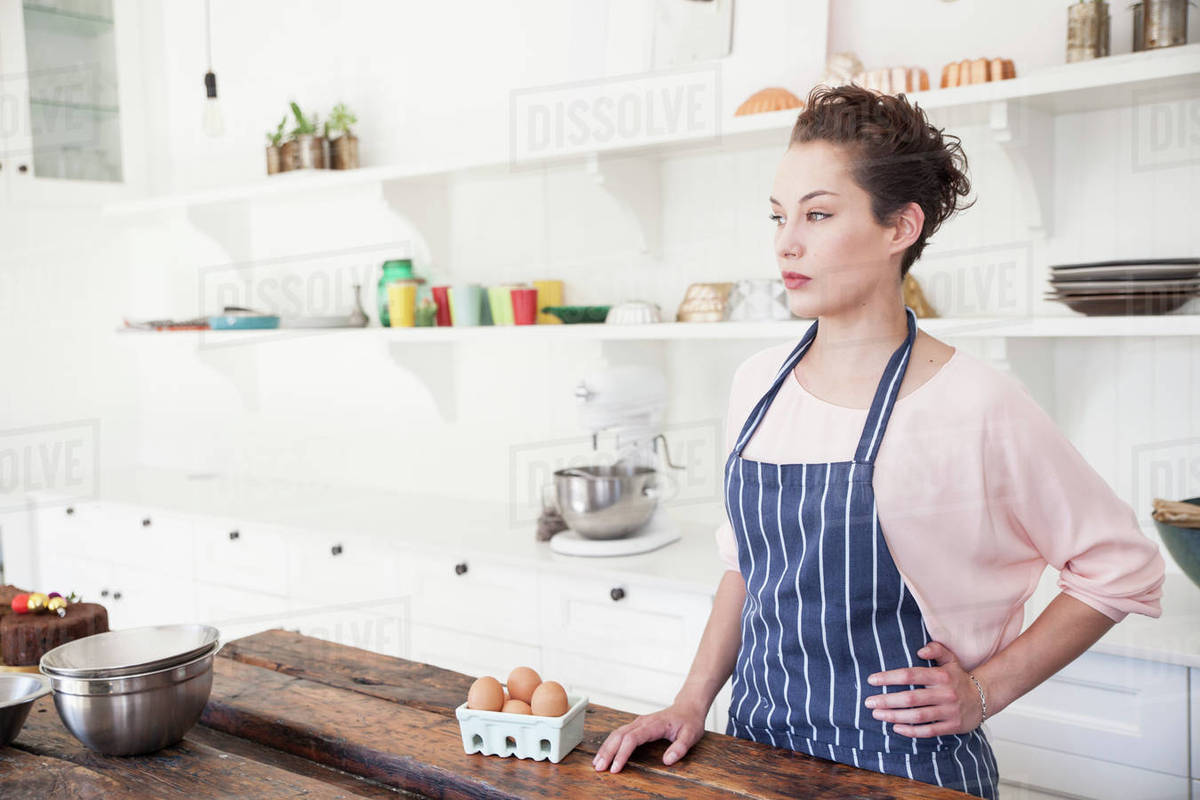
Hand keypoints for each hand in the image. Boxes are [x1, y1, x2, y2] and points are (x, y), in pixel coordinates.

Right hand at [592, 701, 706, 772]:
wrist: (687, 707)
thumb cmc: (689, 721)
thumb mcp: (691, 735)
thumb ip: (680, 748)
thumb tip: (667, 761)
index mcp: (653, 724)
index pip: (632, 738)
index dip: (622, 753)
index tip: (615, 768)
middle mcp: (642, 722)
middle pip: (619, 735)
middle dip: (607, 752)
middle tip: (599, 768)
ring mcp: (638, 723)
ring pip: (616, 733)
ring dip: (606, 748)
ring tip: (597, 763)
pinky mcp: (637, 726)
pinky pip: (620, 734)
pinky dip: (610, 744)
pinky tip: (605, 754)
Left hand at [863, 641, 984, 737]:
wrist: (983, 697)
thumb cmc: (958, 678)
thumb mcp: (950, 659)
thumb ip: (936, 649)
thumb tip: (919, 651)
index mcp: (941, 675)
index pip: (910, 674)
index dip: (889, 677)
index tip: (872, 680)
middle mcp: (945, 693)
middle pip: (910, 698)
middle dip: (887, 700)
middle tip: (869, 701)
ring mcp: (949, 711)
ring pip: (917, 716)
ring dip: (894, 716)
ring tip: (877, 714)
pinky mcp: (952, 726)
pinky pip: (928, 731)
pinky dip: (911, 731)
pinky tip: (895, 728)